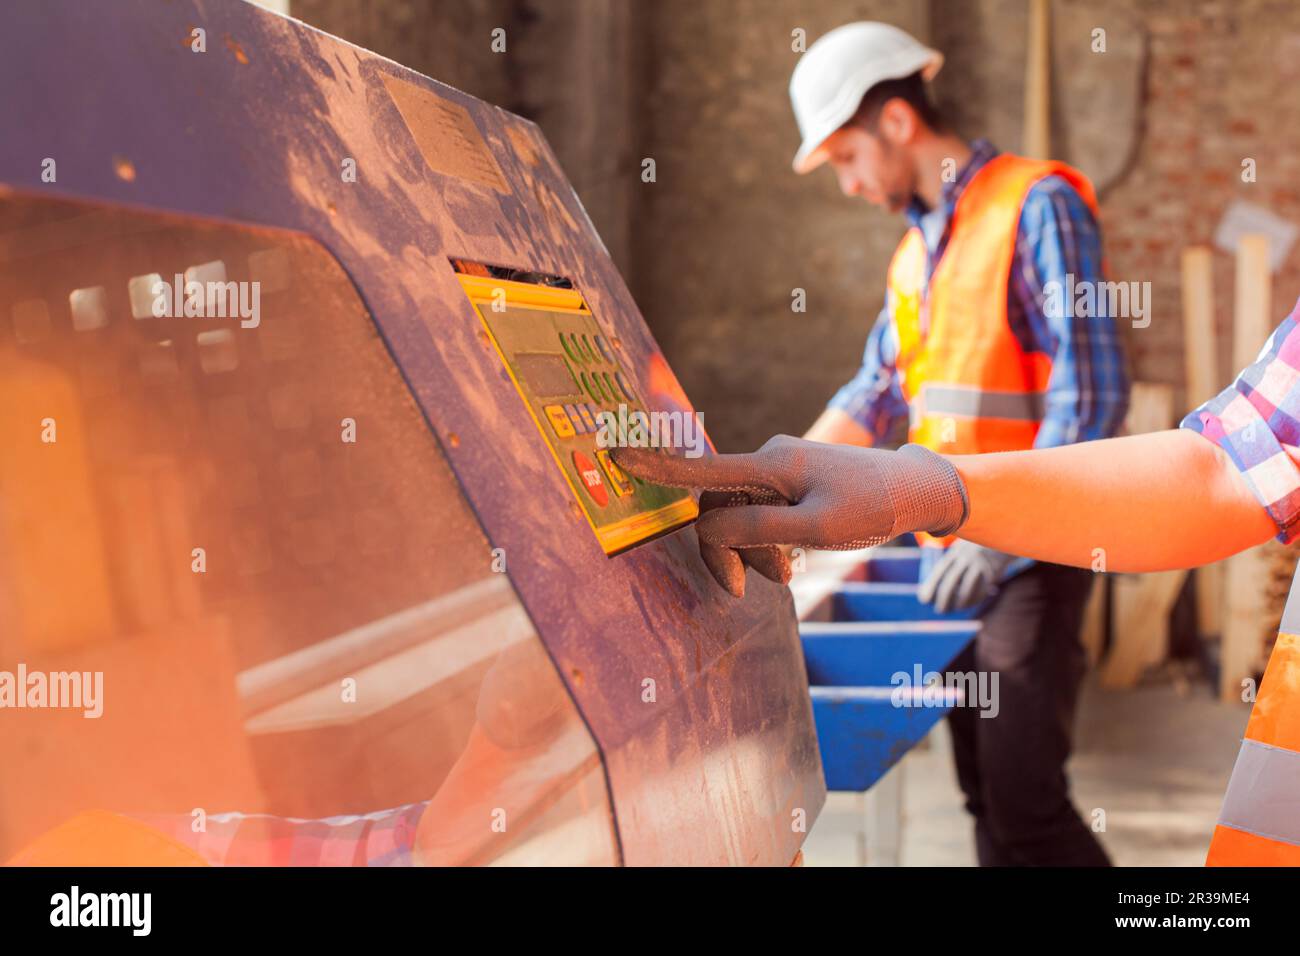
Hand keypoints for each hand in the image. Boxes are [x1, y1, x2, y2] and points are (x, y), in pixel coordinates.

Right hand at [611, 435, 968, 595]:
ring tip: (786, 574)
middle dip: (729, 548)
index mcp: (771, 465)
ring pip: (740, 513)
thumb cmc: (872, 508)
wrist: (916, 490)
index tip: (613, 453)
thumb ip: (757, 530)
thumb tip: (707, 529)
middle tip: (754, 586)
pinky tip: (790, 559)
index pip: (701, 469)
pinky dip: (767, 539)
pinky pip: (760, 510)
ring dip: (752, 549)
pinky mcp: (790, 480)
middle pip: (719, 506)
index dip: (654, 466)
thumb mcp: (816, 530)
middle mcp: (769, 459)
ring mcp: (779, 468)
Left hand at [917, 540, 1015, 612]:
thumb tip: (929, 587)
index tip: (924, 600)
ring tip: (956, 609)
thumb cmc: (975, 548)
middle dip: (943, 598)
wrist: (1001, 539)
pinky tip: (969, 604)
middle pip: (952, 580)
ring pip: (968, 588)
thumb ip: (948, 565)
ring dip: (960, 602)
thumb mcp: (961, 549)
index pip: (940, 570)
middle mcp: (966, 557)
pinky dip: (975, 599)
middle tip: (940, 610)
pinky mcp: (993, 572)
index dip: (931, 586)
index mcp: (955, 551)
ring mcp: (980, 564)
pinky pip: (982, 590)